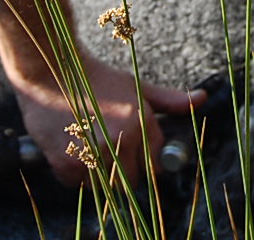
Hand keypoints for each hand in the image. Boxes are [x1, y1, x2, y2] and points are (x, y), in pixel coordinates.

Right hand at [15, 53, 202, 188]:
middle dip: (123, 170)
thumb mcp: (136, 86)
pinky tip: (71, 145)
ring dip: (97, 172)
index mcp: (141, 122)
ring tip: (88, 142)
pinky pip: (78, 184)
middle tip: (106, 146)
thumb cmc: (97, 78)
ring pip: (105, 184)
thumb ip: (170, 100)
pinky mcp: (68, 162)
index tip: (131, 152)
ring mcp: (94, 152)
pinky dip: (74, 172)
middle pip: (132, 180)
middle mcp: (121, 138)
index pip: (155, 166)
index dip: (145, 161)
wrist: (51, 70)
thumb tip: (202, 98)